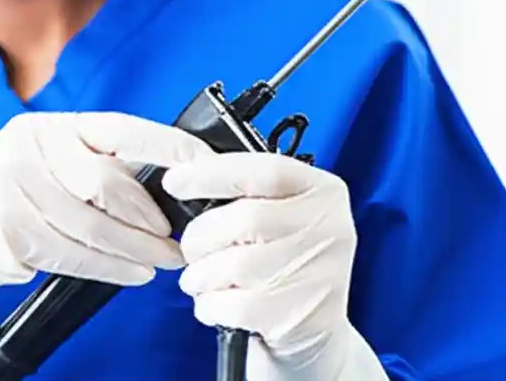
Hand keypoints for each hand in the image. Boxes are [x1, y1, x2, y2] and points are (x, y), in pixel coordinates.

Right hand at [0, 112, 213, 354]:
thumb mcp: (39, 165)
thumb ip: (90, 166)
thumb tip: (164, 181)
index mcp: (46, 127)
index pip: (117, 129)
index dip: (166, 145)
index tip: (203, 165)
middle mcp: (28, 149)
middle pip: (109, 182)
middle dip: (152, 216)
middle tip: (179, 237)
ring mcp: (12, 188)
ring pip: (95, 226)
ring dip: (137, 250)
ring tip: (162, 261)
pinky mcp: (5, 230)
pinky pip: (72, 255)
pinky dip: (109, 268)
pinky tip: (130, 273)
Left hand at [164, 154, 385, 380]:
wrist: (311, 334)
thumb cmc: (280, 264)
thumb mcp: (275, 217)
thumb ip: (243, 192)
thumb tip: (180, 175)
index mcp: (324, 192)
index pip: (265, 171)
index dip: (212, 173)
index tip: (174, 180)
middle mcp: (332, 229)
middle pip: (244, 219)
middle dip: (201, 236)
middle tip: (192, 249)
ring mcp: (321, 276)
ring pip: (234, 265)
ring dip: (201, 275)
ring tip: (203, 279)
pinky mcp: (301, 318)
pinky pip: (233, 305)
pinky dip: (210, 306)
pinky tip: (218, 305)